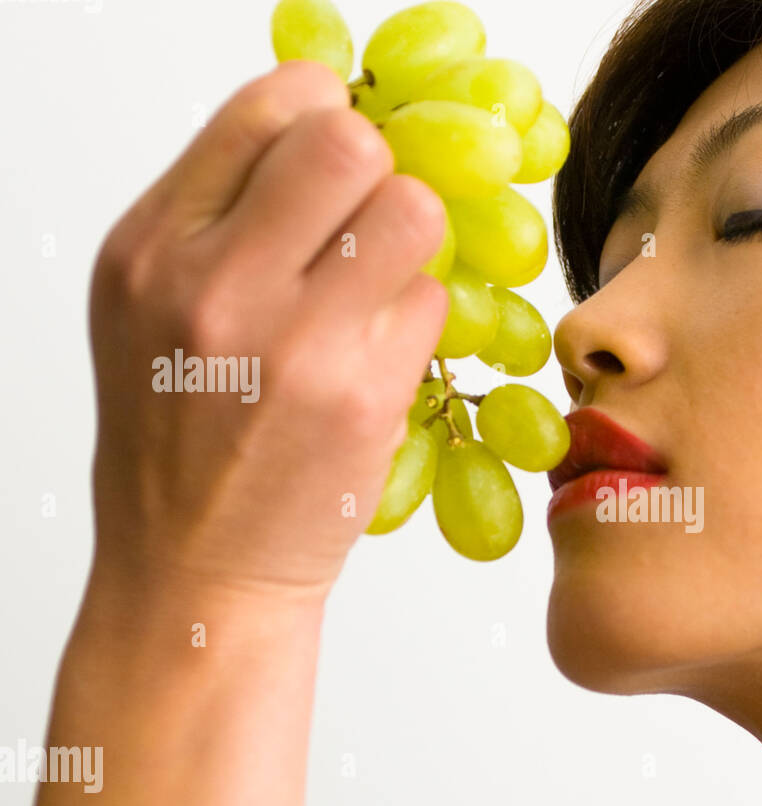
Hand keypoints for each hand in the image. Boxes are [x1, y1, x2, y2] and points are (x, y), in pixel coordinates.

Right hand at [88, 60, 447, 598]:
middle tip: (366, 219)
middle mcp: (216, 281)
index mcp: (154, 244)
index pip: (267, 105)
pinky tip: (374, 361)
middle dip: (378, 171)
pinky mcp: (365, 395)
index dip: (325, 113)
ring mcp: (296, 340)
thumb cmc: (178, 435)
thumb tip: (324, 127)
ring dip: (411, 245)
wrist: (197, 565)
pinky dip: (415, 323)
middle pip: (351, 144)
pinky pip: (431, 304)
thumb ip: (220, 214)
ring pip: (413, 214)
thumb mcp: (151, 306)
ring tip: (374, 291)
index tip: (338, 153)